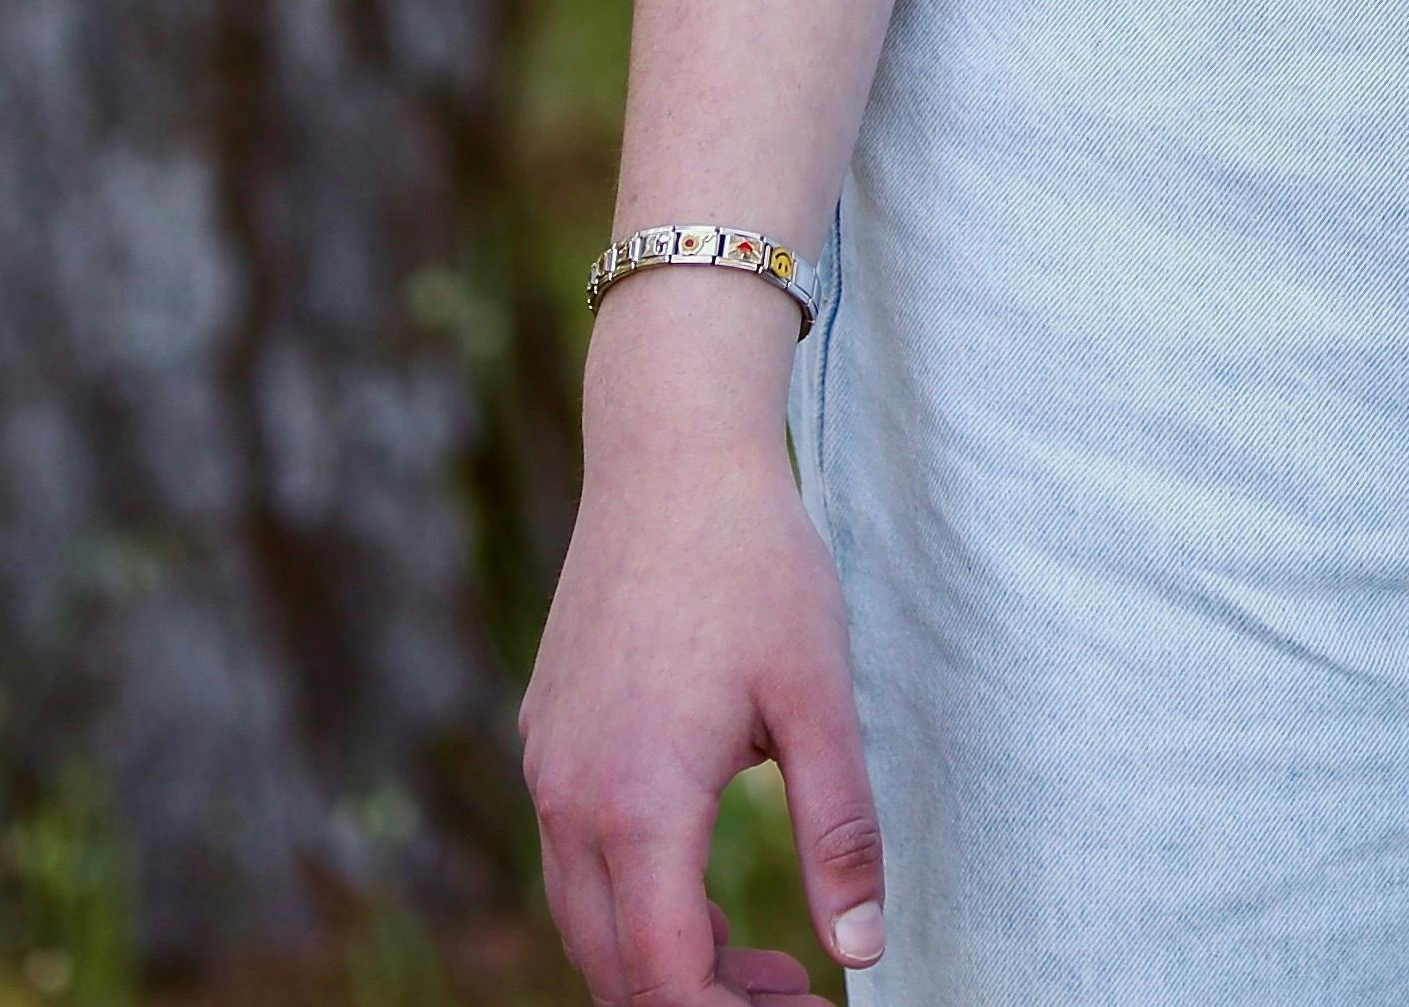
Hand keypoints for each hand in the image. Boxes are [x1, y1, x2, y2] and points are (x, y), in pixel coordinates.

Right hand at [526, 284, 881, 998]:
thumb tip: (861, 950)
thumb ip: (839, 832)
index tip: (805, 1006)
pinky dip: (630, 899)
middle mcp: (570, 798)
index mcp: (639, 801)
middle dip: (698, 999)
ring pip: (584, 919)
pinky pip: (571, 859)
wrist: (668, 457)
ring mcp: (547, 768)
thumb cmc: (756, 567)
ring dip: (661, 956)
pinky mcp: (546, 740)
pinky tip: (697, 875)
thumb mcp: (819, 700)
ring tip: (758, 956)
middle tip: (792, 989)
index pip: (665, 973)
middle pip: (612, 965)